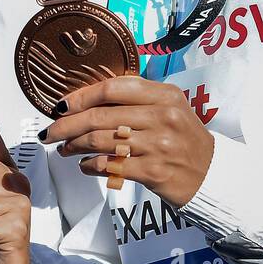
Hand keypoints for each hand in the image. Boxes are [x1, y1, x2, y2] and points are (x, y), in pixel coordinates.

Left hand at [42, 76, 214, 206]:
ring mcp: (158, 145)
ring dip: (74, 146)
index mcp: (165, 94)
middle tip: (50, 132)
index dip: (81, 96)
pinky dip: (90, 165)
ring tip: (64, 149)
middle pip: (100, 116)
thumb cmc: (185, 139)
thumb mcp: (171, 108)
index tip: (61, 106)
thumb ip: (137, 99)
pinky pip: (110, 166)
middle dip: (68, 125)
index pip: (113, 88)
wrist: (213, 175)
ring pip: (100, 141)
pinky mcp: (154, 171)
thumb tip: (88, 99)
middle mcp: (162, 116)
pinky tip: (84, 165)